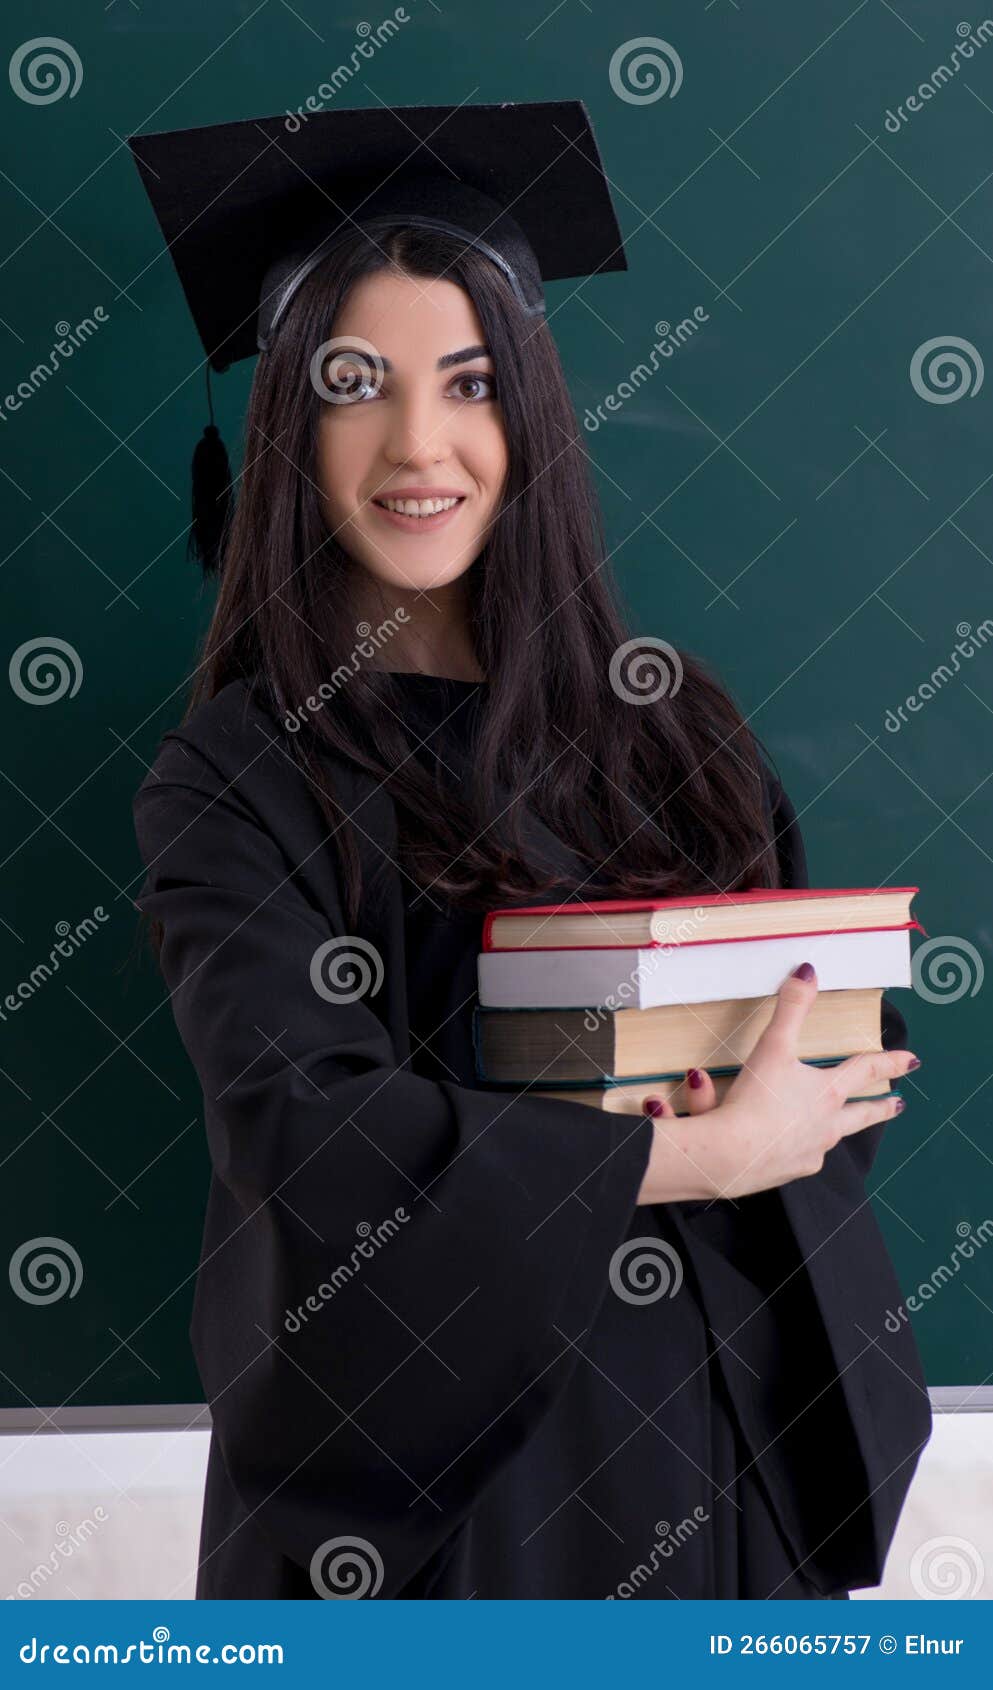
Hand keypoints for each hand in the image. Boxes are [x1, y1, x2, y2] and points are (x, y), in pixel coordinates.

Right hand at [634, 961, 917, 1204]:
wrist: (730, 1155)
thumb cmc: (754, 1100)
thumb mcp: (772, 1047)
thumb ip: (791, 1008)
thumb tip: (807, 970)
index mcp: (827, 1092)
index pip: (865, 1070)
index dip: (890, 1061)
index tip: (912, 1060)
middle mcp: (827, 1124)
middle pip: (862, 1115)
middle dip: (881, 1108)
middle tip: (898, 1105)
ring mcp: (812, 1151)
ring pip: (831, 1137)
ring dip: (837, 1129)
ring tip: (837, 1128)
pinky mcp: (792, 1171)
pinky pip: (799, 1155)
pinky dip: (795, 1146)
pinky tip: (782, 1145)